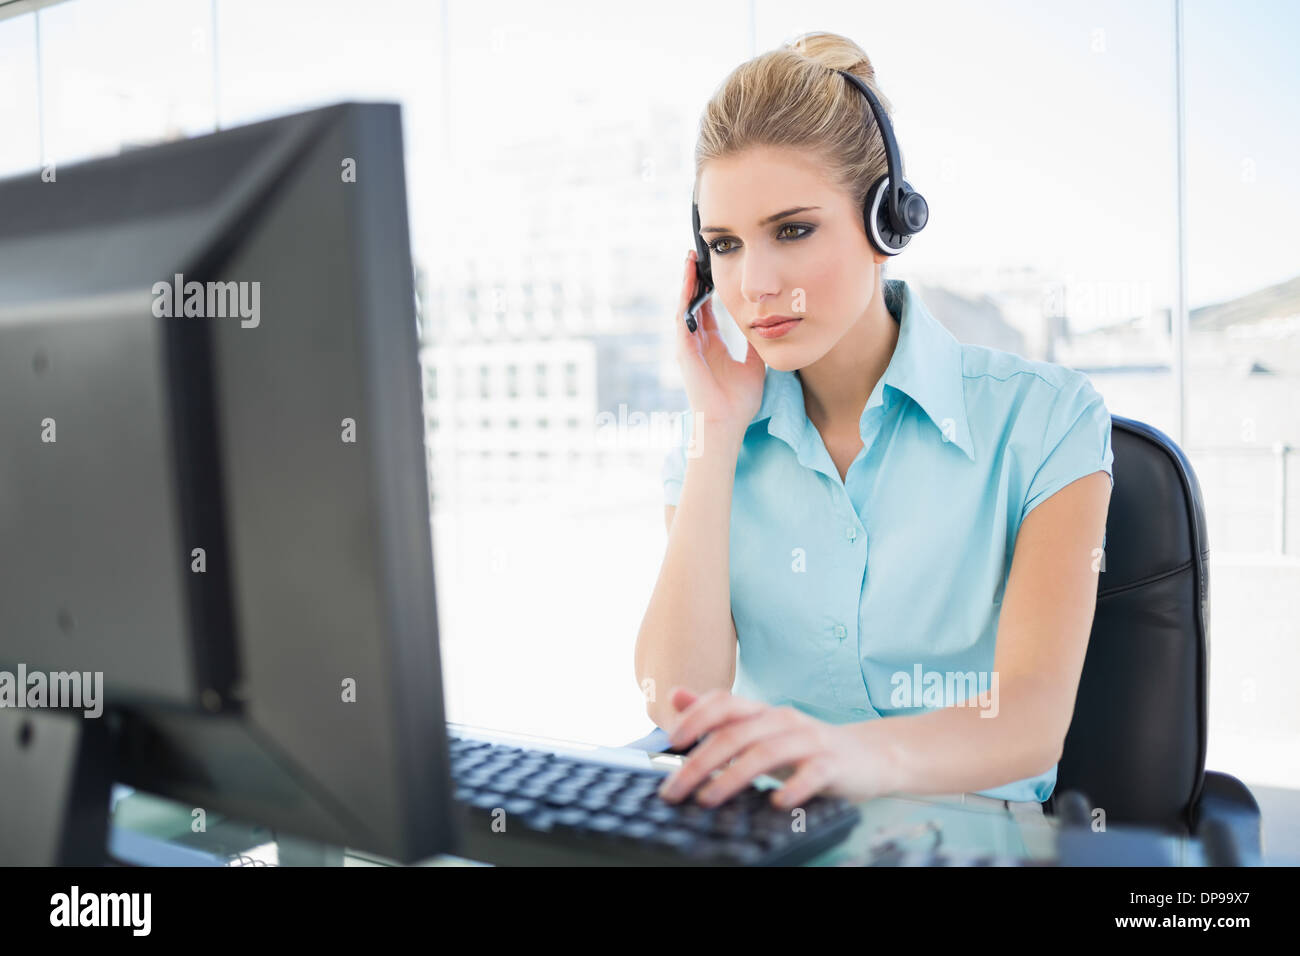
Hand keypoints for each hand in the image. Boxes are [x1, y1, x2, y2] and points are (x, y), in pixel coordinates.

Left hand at [656, 687, 899, 809]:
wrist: (870, 756)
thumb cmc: (806, 746)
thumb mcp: (760, 728)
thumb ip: (719, 715)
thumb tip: (675, 695)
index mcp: (762, 711)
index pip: (723, 702)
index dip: (695, 718)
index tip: (671, 743)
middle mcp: (783, 720)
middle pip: (735, 734)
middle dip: (699, 762)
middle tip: (674, 790)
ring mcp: (809, 740)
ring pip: (765, 753)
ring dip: (733, 777)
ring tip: (709, 799)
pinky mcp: (834, 764)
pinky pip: (812, 774)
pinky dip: (793, 788)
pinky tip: (777, 803)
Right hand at [675, 250, 764, 430]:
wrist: (727, 421)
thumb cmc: (740, 401)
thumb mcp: (754, 364)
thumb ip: (755, 344)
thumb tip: (767, 325)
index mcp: (712, 346)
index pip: (708, 310)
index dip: (710, 290)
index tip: (715, 269)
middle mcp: (697, 343)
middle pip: (693, 303)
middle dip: (695, 279)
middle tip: (698, 254)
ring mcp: (688, 346)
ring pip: (685, 305)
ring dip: (686, 282)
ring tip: (690, 258)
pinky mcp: (684, 350)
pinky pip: (683, 317)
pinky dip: (685, 298)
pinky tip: (690, 279)